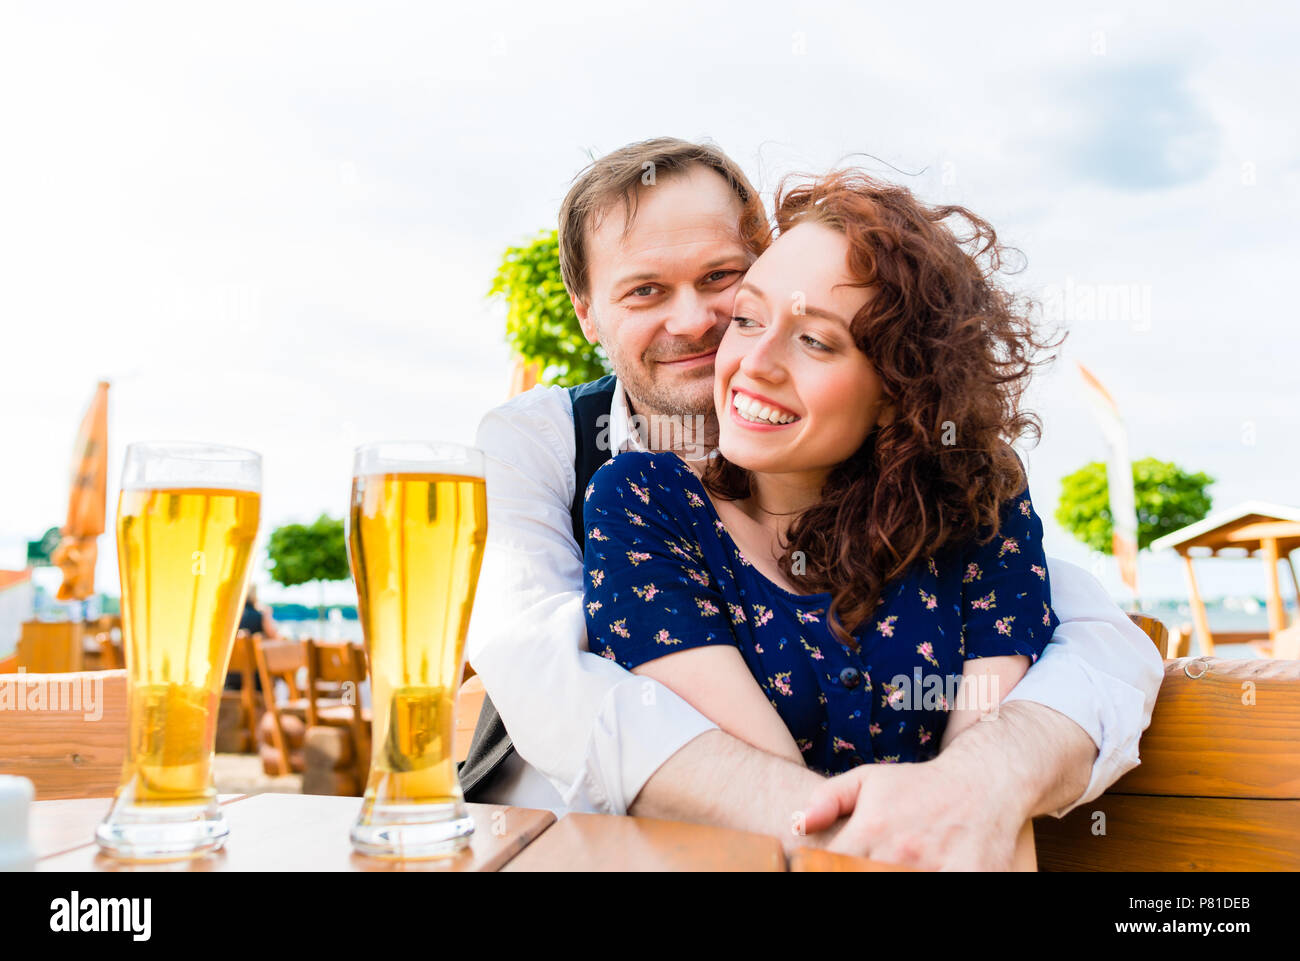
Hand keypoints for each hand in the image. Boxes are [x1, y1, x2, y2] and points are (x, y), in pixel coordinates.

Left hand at [802, 754, 1029, 870]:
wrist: (984, 782)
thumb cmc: (920, 786)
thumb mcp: (869, 780)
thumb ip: (828, 800)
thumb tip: (798, 826)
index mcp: (871, 829)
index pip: (828, 867)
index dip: (822, 870)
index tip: (825, 868)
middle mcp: (900, 852)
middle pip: (860, 878)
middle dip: (855, 874)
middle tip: (866, 865)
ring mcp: (935, 867)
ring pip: (898, 884)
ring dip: (889, 878)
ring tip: (893, 868)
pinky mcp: (971, 875)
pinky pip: (947, 888)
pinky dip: (935, 883)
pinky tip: (925, 873)